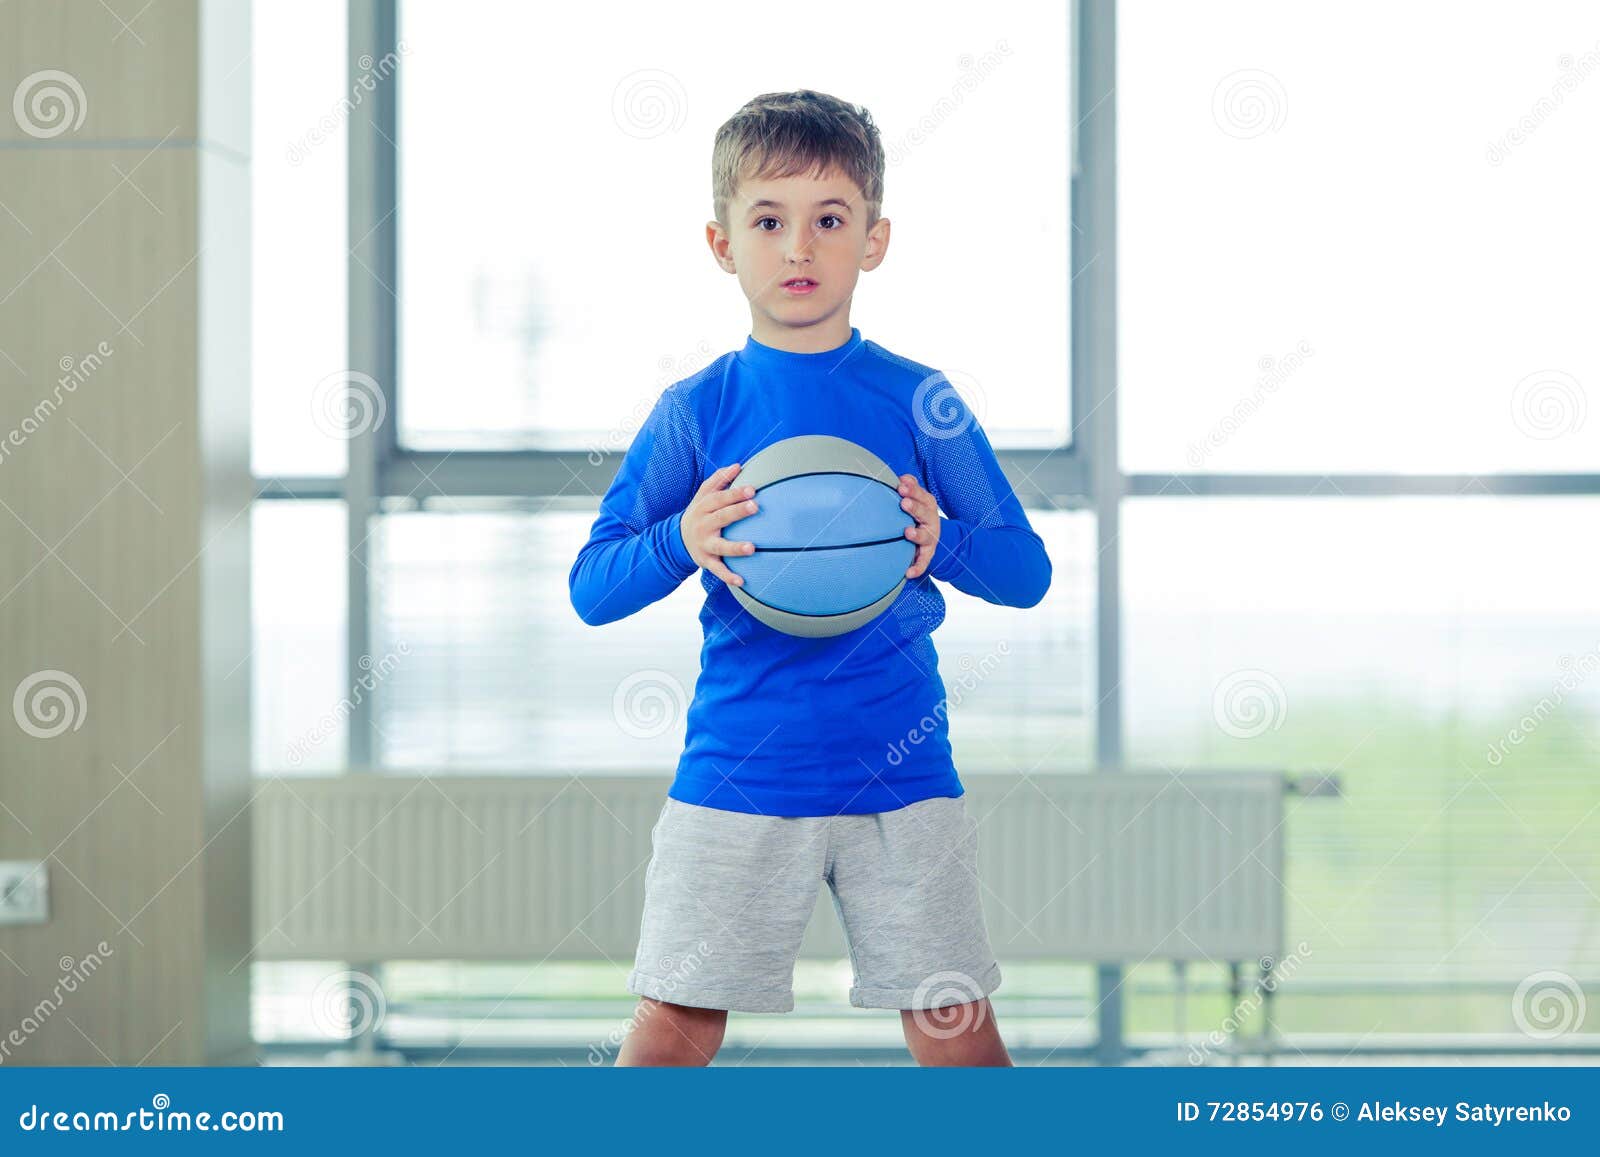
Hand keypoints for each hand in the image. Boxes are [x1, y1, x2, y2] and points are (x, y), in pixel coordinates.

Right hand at [680, 463, 757, 587]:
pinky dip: (728, 576)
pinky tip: (741, 580)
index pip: (720, 498)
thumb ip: (719, 479)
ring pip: (720, 546)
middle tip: (754, 506)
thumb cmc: (700, 513)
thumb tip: (738, 465)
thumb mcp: (703, 495)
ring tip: (751, 548)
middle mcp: (703, 525)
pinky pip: (717, 570)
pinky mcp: (706, 561)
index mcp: (704, 507)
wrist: (677, 539)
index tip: (752, 489)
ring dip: (735, 547)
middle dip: (737, 512)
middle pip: (721, 517)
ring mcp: (704, 545)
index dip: (735, 493)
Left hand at [897, 474, 939, 578]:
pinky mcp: (927, 554)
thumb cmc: (918, 514)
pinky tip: (908, 573)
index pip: (921, 495)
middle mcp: (931, 520)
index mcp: (927, 505)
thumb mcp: (918, 499)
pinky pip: (923, 562)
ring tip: (908, 533)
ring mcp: (930, 538)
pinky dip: (917, 567)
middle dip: (915, 508)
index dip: (912, 490)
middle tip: (904, 503)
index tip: (901, 485)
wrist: (933, 536)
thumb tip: (903, 478)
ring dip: (917, 535)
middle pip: (924, 513)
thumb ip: (910, 488)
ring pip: (925, 537)